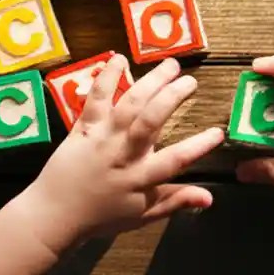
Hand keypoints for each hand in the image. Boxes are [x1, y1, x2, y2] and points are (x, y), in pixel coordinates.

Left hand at [14, 55, 224, 253]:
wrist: (54, 214)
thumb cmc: (102, 216)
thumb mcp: (142, 215)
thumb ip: (176, 202)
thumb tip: (210, 199)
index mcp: (140, 178)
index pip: (175, 160)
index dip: (198, 146)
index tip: (219, 132)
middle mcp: (123, 154)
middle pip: (150, 121)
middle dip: (172, 97)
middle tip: (191, 82)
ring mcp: (102, 138)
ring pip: (128, 105)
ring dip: (150, 81)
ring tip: (170, 65)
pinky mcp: (83, 128)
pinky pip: (95, 99)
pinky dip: (107, 77)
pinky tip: (119, 58)